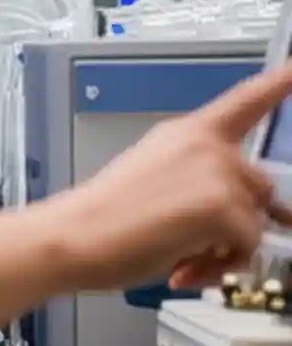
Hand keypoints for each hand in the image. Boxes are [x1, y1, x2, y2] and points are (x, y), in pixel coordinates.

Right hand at [53, 63, 291, 290]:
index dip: (282, 81)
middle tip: (200, 245)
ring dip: (228, 247)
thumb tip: (240, 213)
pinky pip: (247, 246)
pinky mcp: (222, 204)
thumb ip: (199, 181)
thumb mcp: (157, 182)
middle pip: (259, 184)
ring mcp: (217, 171)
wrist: (74, 236)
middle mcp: (207, 145)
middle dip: (239, 218)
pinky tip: (183, 265)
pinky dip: (220, 265)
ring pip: (255, 219)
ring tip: (184, 258)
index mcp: (187, 132)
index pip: (247, 99)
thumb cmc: (104, 217)